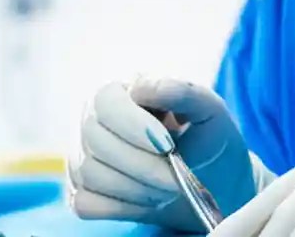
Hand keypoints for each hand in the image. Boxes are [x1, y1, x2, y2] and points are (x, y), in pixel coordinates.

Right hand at [68, 77, 264, 233]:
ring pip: (92, 174)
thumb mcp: (207, 108)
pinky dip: (120, 207)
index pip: (106, 102)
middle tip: (175, 177)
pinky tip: (147, 199)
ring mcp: (85, 157)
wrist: (210, 179)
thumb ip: (181, 91)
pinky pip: (86, 204)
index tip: (168, 145)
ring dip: (137, 188)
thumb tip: (141, 87)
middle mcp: (95, 121)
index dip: (134, 126)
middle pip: (96, 141)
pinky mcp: (84, 192)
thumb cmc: (206, 136)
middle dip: (142, 165)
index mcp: (122, 92)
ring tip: (168, 187)